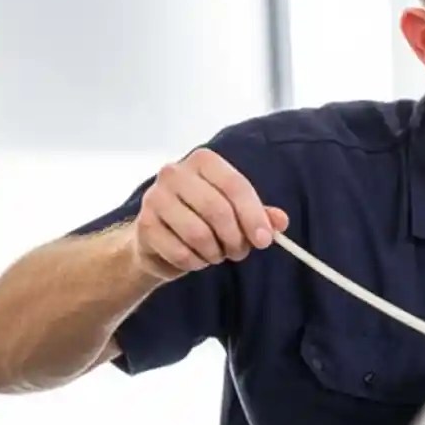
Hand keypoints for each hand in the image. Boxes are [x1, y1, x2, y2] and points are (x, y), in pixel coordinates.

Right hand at [132, 148, 288, 281]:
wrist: (158, 238)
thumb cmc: (203, 219)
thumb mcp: (236, 213)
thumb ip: (260, 215)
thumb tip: (280, 222)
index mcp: (203, 162)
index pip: (235, 185)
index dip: (253, 215)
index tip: (265, 240)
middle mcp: (174, 173)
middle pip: (218, 210)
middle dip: (235, 238)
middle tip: (240, 252)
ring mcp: (155, 198)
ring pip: (198, 234)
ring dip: (215, 252)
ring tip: (217, 253)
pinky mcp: (144, 225)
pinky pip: (180, 252)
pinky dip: (196, 262)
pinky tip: (197, 258)